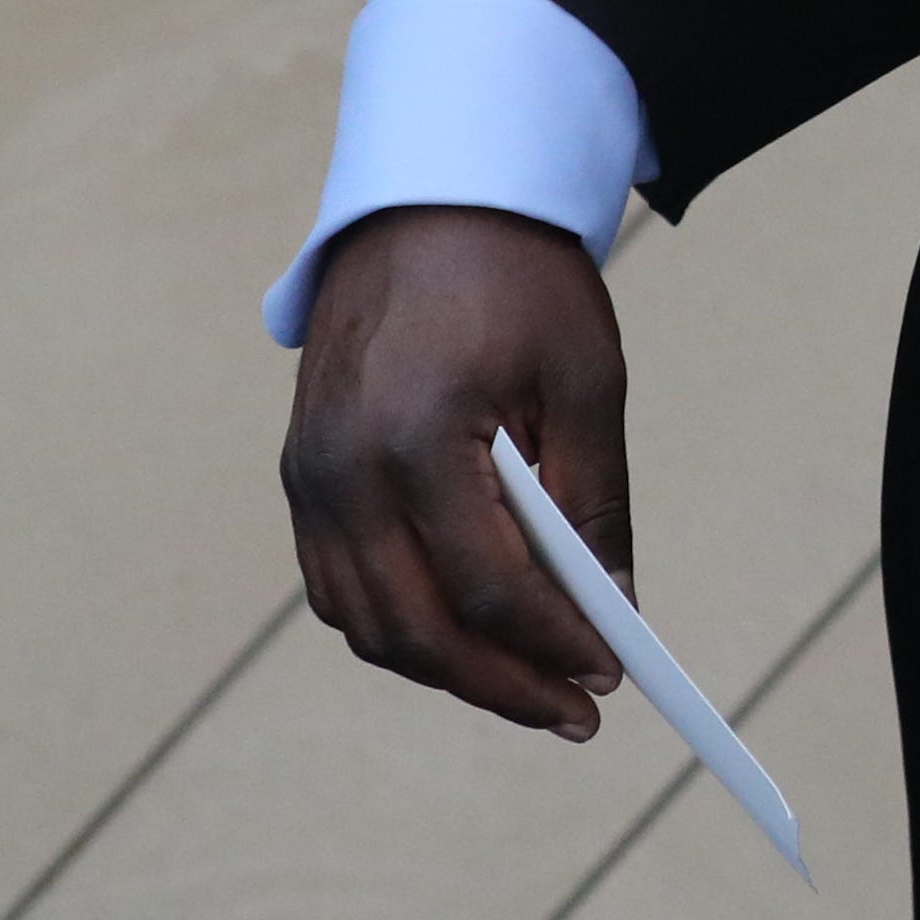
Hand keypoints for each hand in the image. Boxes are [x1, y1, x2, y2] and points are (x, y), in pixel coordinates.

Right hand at [282, 206, 632, 737]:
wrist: (430, 205)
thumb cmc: (521, 283)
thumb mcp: (587, 382)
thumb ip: (596, 503)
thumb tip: (617, 607)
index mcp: (418, 438)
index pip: (488, 585)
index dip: (553, 640)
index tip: (610, 672)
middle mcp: (343, 471)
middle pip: (417, 626)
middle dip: (502, 684)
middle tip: (576, 713)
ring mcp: (310, 478)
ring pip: (368, 623)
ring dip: (448, 669)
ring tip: (531, 688)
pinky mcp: (302, 476)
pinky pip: (340, 586)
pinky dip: (401, 626)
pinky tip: (469, 638)